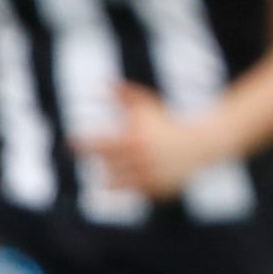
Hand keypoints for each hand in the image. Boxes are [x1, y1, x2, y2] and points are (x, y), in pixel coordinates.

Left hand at [75, 83, 220, 200]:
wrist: (201, 144)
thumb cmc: (168, 122)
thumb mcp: (147, 106)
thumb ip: (124, 95)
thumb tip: (103, 83)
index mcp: (131, 140)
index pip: (94, 145)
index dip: (79, 144)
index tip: (71, 143)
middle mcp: (136, 161)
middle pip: (102, 165)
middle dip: (101, 159)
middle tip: (103, 154)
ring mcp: (145, 178)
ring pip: (112, 184)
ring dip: (109, 175)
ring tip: (116, 167)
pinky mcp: (154, 191)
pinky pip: (130, 191)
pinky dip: (129, 184)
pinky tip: (136, 173)